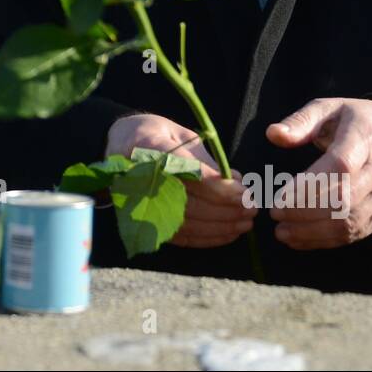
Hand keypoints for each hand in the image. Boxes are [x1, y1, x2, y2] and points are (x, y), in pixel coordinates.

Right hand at [106, 113, 255, 247]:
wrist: (119, 147)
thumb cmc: (154, 135)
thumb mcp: (179, 133)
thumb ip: (205, 157)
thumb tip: (236, 180)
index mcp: (147, 146)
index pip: (187, 171)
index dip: (218, 186)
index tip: (244, 192)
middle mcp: (139, 177)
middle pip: (188, 201)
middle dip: (225, 208)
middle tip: (252, 208)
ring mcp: (139, 202)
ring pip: (185, 222)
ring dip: (220, 226)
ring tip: (246, 222)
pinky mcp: (145, 220)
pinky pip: (179, 236)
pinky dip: (206, 238)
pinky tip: (228, 234)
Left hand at [265, 97, 371, 249]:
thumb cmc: (354, 119)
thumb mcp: (328, 108)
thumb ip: (301, 121)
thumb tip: (273, 134)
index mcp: (366, 137)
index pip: (340, 166)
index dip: (308, 187)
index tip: (280, 199)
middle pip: (344, 199)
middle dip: (305, 212)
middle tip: (275, 215)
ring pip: (351, 221)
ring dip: (313, 232)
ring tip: (283, 232)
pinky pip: (358, 232)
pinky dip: (327, 240)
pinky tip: (302, 239)